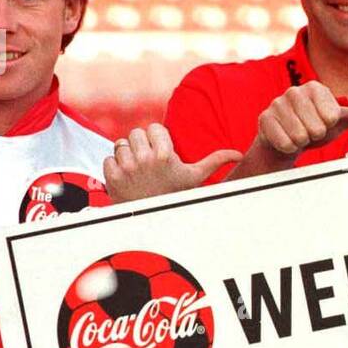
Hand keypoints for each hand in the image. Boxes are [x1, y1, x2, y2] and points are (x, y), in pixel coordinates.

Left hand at [103, 123, 241, 201]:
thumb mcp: (196, 177)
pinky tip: (127, 178)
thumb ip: (216, 161)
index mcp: (165, 155)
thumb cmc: (175, 195)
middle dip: (141, 145)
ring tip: (138, 171)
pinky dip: (114, 167)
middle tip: (149, 163)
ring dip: (127, 156)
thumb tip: (238, 154)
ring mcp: (127, 168)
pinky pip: (108, 159)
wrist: (154, 219)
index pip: (153, 128)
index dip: (157, 140)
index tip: (161, 154)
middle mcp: (145, 159)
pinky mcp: (112, 177)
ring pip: (120, 144)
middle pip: (135, 133)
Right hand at [256, 80, 347, 156]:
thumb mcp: (340, 121)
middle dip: (315, 135)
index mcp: (315, 88)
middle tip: (309, 131)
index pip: (331, 116)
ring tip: (298, 134)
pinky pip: (285, 142)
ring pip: (299, 136)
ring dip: (301, 142)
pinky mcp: (264, 119)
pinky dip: (288, 147)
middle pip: (316, 127)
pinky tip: (285, 139)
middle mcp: (294, 92)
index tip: (323, 122)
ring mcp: (277, 104)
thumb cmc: (316, 127)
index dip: (329, 125)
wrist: (288, 140)